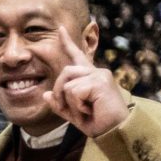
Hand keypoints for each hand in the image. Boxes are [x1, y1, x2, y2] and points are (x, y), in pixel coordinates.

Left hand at [44, 21, 129, 137]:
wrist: (114, 131)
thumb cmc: (97, 122)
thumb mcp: (74, 114)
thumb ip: (60, 104)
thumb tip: (46, 94)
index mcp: (90, 77)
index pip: (76, 57)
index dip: (67, 43)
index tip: (59, 29)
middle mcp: (96, 72)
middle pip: (64, 72)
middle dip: (60, 92)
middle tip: (70, 109)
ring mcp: (99, 75)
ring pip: (67, 83)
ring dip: (69, 102)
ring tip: (85, 110)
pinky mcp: (100, 81)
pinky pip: (74, 91)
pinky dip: (77, 105)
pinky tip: (90, 110)